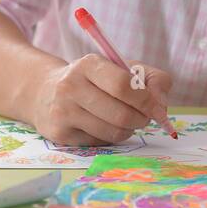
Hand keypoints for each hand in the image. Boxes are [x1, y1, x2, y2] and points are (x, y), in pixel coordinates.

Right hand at [31, 55, 172, 144]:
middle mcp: (71, 86)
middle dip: (141, 119)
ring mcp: (63, 111)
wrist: (44, 92)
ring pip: (112, 132)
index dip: (146, 100)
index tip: (157, 108)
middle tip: (144, 117)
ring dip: (128, 130)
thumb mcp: (120, 68)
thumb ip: (151, 78)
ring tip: (124, 120)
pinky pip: (99, 143)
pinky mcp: (60, 134)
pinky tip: (102, 125)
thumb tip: (162, 104)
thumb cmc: (93, 80)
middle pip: (120, 114)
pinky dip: (110, 137)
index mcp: (88, 64)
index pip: (123, 85)